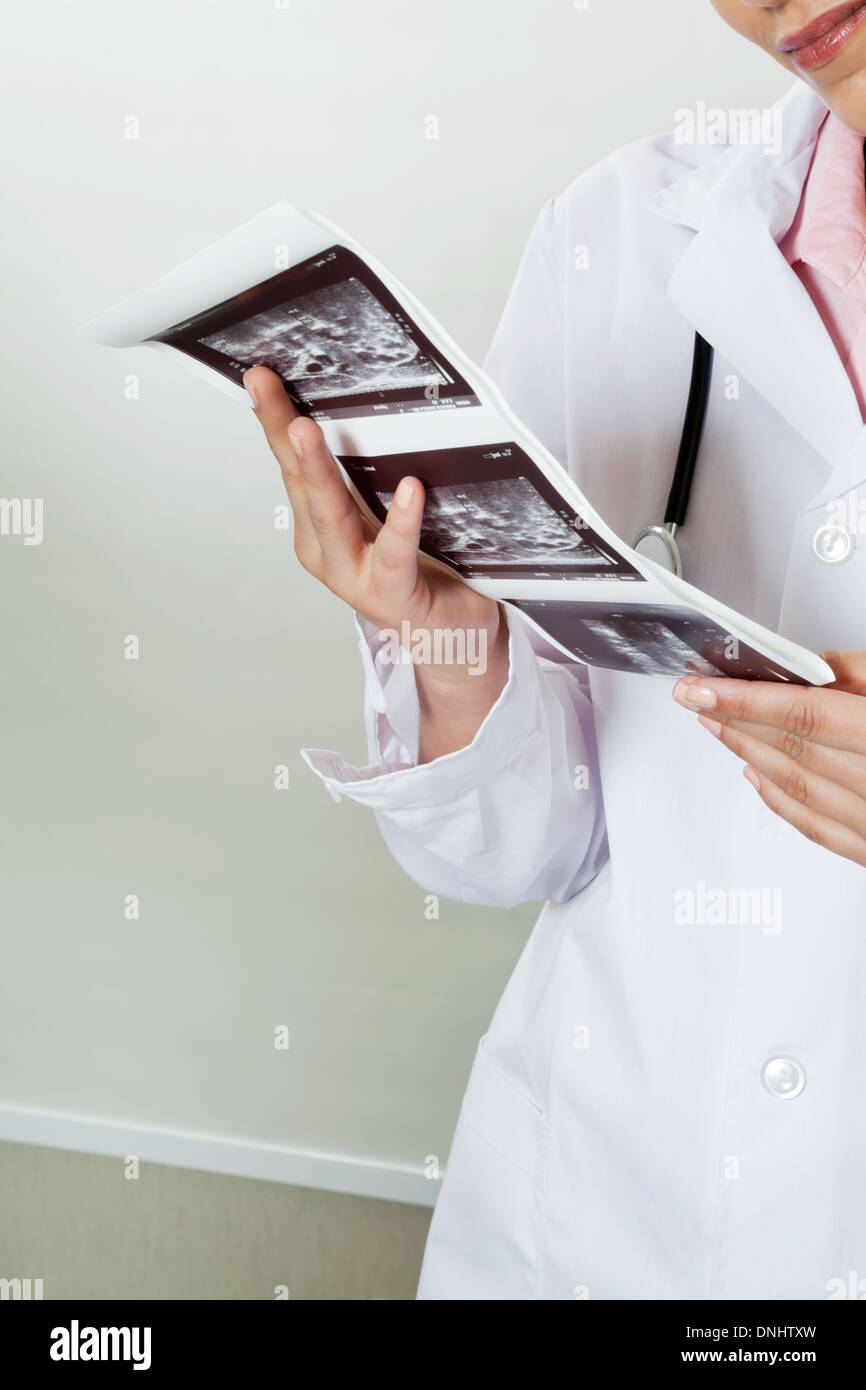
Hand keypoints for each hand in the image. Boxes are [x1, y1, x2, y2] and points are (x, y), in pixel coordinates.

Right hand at [243, 366, 508, 760]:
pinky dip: (403, 522)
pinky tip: (412, 489)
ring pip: (332, 517)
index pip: (291, 465)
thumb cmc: (419, 568)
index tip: (260, 375)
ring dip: (318, 472)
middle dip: (281, 432)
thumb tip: (362, 404)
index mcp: (318, 527)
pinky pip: (395, 554)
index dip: (274, 419)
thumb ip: (365, 474)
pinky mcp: (394, 595)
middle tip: (265, 386)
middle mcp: (326, 551)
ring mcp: (355, 575)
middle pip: (300, 483)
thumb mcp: (381, 512)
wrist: (452, 635)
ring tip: (306, 429)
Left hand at [673, 653, 865, 867]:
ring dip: (748, 754)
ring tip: (714, 725)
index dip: (748, 702)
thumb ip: (861, 675)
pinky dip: (780, 800)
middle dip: (735, 721)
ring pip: (798, 789)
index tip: (703, 690)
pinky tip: (754, 775)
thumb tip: (808, 667)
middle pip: (794, 750)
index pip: (806, 716)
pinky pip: (818, 827)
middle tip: (693, 699)